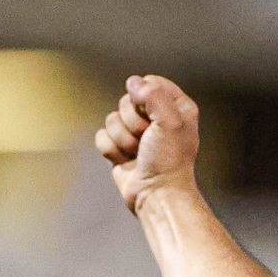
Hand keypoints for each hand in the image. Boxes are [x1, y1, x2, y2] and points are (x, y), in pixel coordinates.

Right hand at [96, 75, 200, 214]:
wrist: (157, 194)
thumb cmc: (170, 162)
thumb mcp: (171, 121)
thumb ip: (153, 94)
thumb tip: (133, 82)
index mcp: (175, 107)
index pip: (149, 83)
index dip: (145, 98)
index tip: (154, 117)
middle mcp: (156, 117)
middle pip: (127, 101)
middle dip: (133, 123)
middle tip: (147, 140)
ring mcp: (136, 133)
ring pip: (112, 119)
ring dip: (123, 140)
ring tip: (139, 153)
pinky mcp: (120, 147)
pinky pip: (102, 136)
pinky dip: (112, 150)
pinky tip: (127, 160)